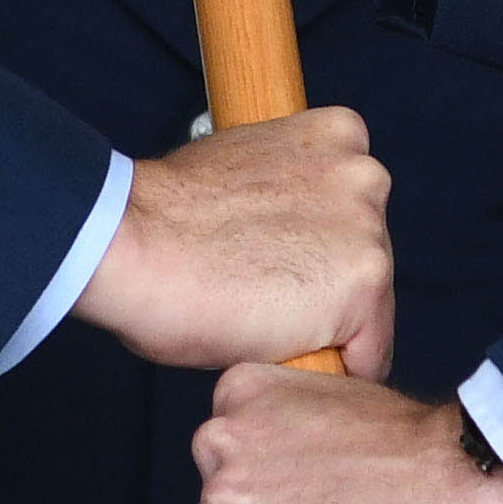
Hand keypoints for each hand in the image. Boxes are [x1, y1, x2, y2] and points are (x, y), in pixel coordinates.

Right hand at [78, 107, 390, 375]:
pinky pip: (368, 355)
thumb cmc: (164, 218)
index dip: (311, 251)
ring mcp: (370, 229)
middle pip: (365, 260)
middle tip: (257, 294)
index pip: (352, 215)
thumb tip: (286, 227)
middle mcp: (366, 174)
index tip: (268, 260)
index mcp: (337, 135)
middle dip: (322, 287)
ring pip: (367, 310)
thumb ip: (284, 192)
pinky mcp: (365, 283)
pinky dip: (331, 368)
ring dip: (323, 327)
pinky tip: (279, 349)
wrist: (132, 245)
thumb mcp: (242, 172)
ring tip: (260, 320)